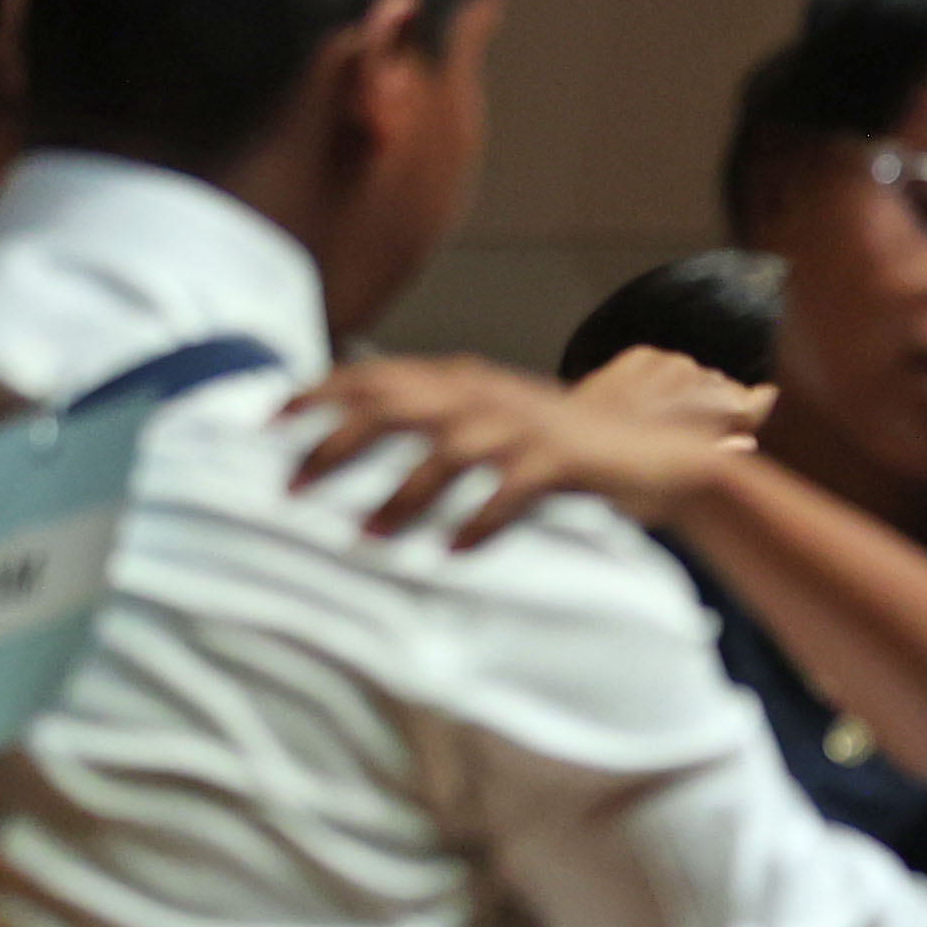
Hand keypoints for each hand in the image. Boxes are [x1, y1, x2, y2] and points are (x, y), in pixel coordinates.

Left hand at [280, 353, 769, 544]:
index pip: (374, 375)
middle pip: (395, 405)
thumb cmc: (568, 453)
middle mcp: (486, 393)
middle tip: (292, 486)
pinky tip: (453, 551)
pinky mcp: (562, 460)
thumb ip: (439, 421)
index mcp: (464, 380)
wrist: (659, 459)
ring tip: (368, 533)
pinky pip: (510, 490)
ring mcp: (525, 425)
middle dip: (336, 443)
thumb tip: (364, 436)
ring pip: (447, 449)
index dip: (317, 394)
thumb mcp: (496, 423)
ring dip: (403, 492)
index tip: (267, 422)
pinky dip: (479, 520)